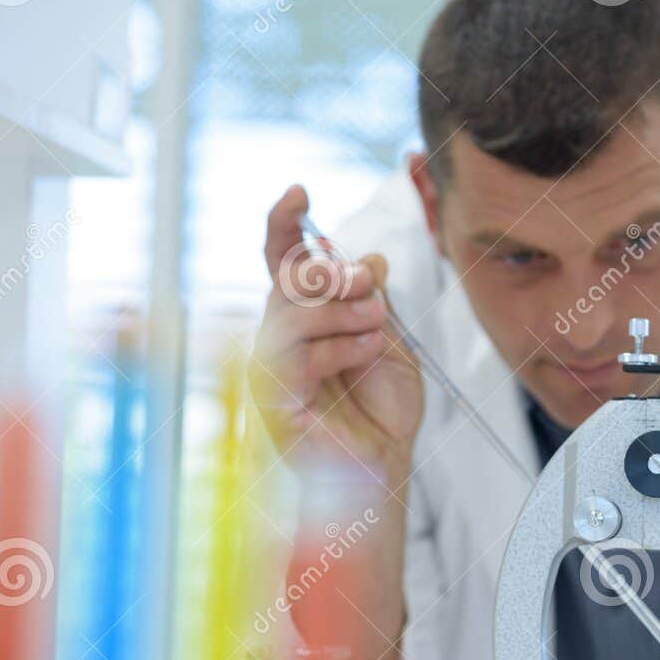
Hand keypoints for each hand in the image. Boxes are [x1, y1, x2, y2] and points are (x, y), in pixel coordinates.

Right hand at [250, 184, 423, 473]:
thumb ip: (373, 301)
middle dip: (328, 271)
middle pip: (285, 280)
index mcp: (304, 318)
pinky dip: (340, 346)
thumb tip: (367, 259)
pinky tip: (369, 350)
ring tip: (377, 322)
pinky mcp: (273, 402)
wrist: (384, 467)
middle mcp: (279, 338)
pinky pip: (297, 358)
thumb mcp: (389, 343)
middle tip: (367, 279)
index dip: (284, 224)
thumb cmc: (381, 410)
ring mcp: (270, 369)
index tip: (299, 191)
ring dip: (339, 309)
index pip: (282, 261)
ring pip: (288, 313)